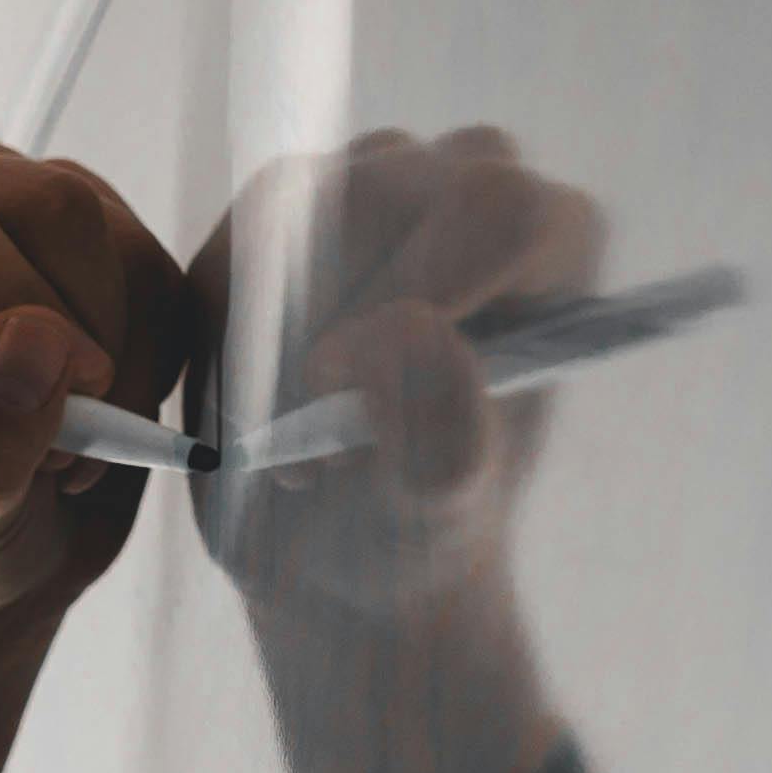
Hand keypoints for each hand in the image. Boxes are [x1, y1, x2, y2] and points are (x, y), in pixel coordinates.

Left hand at [0, 140, 187, 772]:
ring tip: (76, 444)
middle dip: (69, 326)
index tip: (43, 387)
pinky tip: (113, 416)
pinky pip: (155, 250)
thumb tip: (27, 353)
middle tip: (62, 444)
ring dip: (120, 340)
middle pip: (26, 194)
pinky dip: (161, 338)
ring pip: (100, 214)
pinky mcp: (72, 234)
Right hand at [188, 127, 601, 772]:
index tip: (361, 375)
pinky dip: (222, 307)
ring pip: (309, 198)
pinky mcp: (288, 222)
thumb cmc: (406, 558)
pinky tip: (234, 393)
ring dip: (275, 305)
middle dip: (341, 297)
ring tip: (275, 415)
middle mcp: (478, 194)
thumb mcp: (427, 511)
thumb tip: (404, 341)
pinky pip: (237, 230)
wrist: (344, 590)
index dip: (426, 279)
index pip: (495, 205)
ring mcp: (383, 197)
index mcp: (549, 244)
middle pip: (396, 183)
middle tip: (305, 408)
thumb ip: (438, 426)